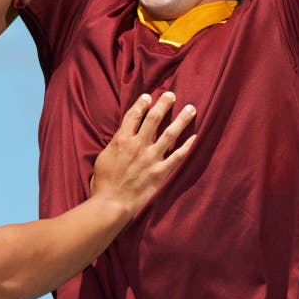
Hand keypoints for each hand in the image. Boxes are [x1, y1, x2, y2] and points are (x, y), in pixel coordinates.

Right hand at [91, 92, 195, 215]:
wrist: (111, 204)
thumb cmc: (103, 182)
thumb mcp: (103, 157)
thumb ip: (114, 143)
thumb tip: (121, 135)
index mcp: (122, 139)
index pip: (134, 115)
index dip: (142, 103)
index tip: (149, 96)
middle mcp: (138, 145)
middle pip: (154, 118)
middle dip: (164, 104)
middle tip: (172, 95)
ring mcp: (151, 158)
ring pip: (169, 133)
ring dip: (181, 120)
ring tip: (191, 109)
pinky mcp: (160, 172)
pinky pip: (177, 157)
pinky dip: (187, 147)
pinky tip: (195, 137)